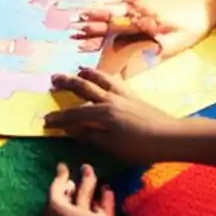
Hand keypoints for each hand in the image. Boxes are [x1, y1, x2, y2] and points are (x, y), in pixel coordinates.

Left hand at [38, 163, 128, 215]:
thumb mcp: (98, 213)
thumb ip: (89, 191)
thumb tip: (86, 171)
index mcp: (54, 211)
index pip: (55, 188)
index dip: (61, 176)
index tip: (64, 166)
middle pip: (59, 202)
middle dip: (69, 190)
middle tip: (75, 180)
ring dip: (77, 203)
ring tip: (91, 191)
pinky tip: (94, 210)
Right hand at [44, 68, 181, 162]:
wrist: (170, 136)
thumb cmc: (140, 146)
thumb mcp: (111, 146)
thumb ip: (90, 135)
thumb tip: (71, 128)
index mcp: (102, 113)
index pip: (74, 114)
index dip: (59, 118)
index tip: (45, 119)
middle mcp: (110, 99)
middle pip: (84, 88)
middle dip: (67, 83)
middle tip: (53, 78)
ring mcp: (123, 95)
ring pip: (101, 79)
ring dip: (87, 73)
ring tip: (78, 69)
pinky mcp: (133, 95)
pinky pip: (116, 81)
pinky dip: (106, 77)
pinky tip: (105, 77)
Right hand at [75, 0, 215, 57]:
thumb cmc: (193, 25)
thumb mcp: (173, 46)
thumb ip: (149, 55)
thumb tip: (127, 68)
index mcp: (141, 22)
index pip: (112, 29)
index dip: (94, 36)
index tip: (77, 42)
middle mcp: (137, 8)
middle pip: (108, 15)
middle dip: (88, 23)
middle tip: (69, 27)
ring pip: (113, 4)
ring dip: (95, 9)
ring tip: (78, 12)